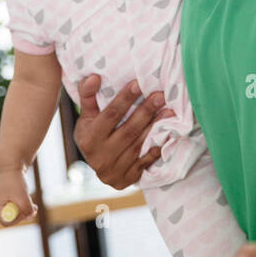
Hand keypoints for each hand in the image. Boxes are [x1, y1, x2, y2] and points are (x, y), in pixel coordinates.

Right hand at [0, 168, 35, 225]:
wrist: (11, 165)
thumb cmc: (15, 180)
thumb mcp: (23, 197)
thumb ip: (27, 209)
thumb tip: (30, 216)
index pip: (6, 222)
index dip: (19, 219)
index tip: (27, 211)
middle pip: (11, 218)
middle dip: (23, 214)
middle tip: (34, 208)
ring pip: (14, 213)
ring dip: (24, 209)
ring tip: (34, 205)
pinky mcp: (4, 199)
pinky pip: (15, 207)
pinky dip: (22, 204)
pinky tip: (27, 198)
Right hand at [73, 74, 172, 188]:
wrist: (97, 167)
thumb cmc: (92, 135)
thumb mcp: (86, 117)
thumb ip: (88, 96)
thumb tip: (94, 77)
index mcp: (89, 139)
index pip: (110, 116)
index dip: (124, 99)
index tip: (138, 83)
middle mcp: (100, 157)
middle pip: (128, 131)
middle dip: (146, 112)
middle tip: (160, 95)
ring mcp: (115, 171)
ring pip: (139, 145)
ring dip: (156, 127)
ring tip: (169, 111)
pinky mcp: (128, 179)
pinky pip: (146, 162)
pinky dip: (158, 147)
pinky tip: (169, 134)